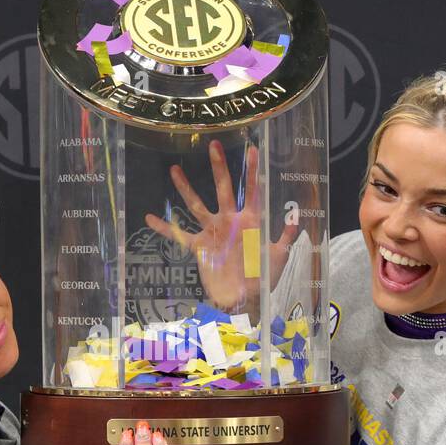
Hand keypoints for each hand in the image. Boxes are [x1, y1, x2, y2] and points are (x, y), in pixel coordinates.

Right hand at [143, 138, 302, 308]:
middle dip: (219, 167)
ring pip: (197, 205)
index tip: (253, 149)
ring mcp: (213, 232)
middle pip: (224, 188)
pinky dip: (164, 228)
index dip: (253, 171)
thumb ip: (286, 237)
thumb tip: (297, 218)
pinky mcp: (200, 246)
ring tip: (174, 169)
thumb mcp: (278, 256)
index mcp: (251, 221)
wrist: (244, 300)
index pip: (253, 190)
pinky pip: (179, 235)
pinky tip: (149, 218)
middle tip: (213, 145)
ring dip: (186, 188)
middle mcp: (230, 221)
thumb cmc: (263, 278)